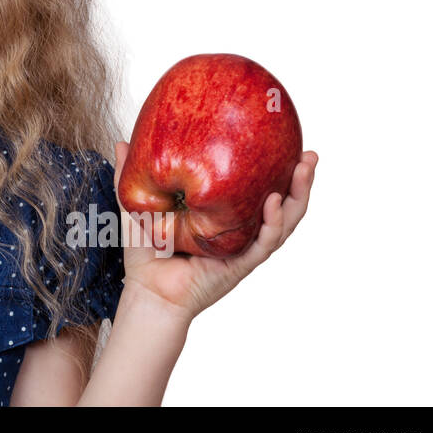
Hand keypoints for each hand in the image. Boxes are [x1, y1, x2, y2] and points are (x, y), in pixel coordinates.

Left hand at [112, 142, 317, 322]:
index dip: (275, 168)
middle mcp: (240, 231)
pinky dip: (273, 223)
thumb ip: (131, 175)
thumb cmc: (144, 253)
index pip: (257, 188)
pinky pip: (263, 244)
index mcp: (224, 216)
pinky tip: (275, 202)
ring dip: (298, 197)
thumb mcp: (138, 206)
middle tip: (310, 154)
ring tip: (304, 170)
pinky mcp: (240, 265)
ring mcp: (244, 249)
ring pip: (283, 223)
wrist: (146, 292)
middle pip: (282, 203)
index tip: (285, 140)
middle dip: (300, 180)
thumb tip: (122, 140)